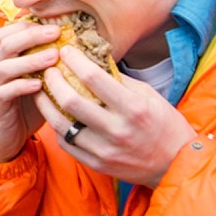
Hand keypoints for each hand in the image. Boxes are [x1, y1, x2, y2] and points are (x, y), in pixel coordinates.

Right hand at [0, 21, 62, 163]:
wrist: (7, 138)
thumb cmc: (31, 105)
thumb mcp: (45, 80)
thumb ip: (57, 65)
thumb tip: (89, 49)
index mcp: (12, 58)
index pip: (11, 30)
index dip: (29, 23)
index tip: (56, 22)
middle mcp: (1, 68)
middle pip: (5, 40)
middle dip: (31, 34)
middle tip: (56, 32)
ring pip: (4, 65)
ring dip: (30, 59)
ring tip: (54, 56)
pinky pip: (5, 92)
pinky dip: (21, 86)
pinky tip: (39, 85)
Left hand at [36, 45, 196, 187]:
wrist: (174, 164)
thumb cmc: (164, 124)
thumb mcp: (149, 95)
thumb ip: (119, 79)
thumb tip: (92, 59)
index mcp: (133, 107)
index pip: (93, 77)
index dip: (74, 60)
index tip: (66, 51)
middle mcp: (116, 129)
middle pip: (70, 100)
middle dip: (54, 80)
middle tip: (49, 69)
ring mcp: (104, 150)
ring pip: (61, 124)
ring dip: (46, 103)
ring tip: (41, 90)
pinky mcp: (96, 164)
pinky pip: (66, 143)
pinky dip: (57, 126)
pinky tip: (54, 113)